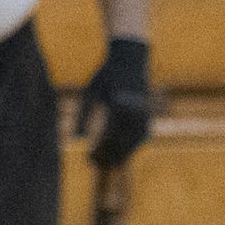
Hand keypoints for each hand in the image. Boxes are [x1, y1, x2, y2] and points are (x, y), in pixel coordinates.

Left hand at [75, 37, 152, 168]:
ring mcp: (144, 117)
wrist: (130, 60)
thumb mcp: (90, 92)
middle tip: (93, 164)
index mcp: (118, 106)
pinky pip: (138, 141)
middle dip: (107, 157)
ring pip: (131, 146)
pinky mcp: (148, 119)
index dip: (98, 152)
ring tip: (103, 162)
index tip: (88, 159)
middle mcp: (133, 113)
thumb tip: (75, 139)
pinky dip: (127, 148)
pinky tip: (116, 153)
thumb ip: (82, 116)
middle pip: (120, 145)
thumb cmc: (105, 75)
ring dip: (118, 156)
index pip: (107, 137)